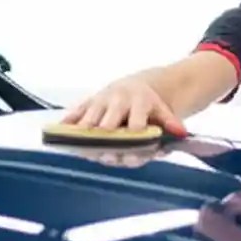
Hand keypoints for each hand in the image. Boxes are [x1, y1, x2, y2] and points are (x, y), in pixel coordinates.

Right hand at [61, 77, 187, 137]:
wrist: (134, 86)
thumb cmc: (148, 105)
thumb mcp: (163, 112)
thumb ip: (171, 123)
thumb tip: (181, 133)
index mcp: (138, 102)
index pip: (135, 121)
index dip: (133, 134)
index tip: (130, 148)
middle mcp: (117, 100)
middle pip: (108, 122)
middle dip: (106, 138)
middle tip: (104, 153)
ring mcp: (101, 100)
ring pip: (89, 117)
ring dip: (85, 133)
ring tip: (80, 147)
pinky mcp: (89, 101)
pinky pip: (75, 110)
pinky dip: (68, 121)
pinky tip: (60, 131)